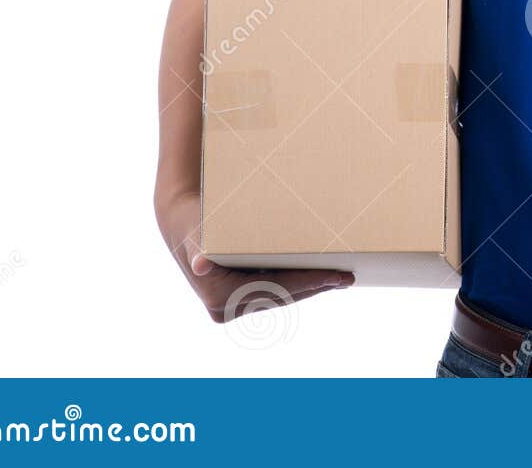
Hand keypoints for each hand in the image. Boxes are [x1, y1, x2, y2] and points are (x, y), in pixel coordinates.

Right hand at [156, 189, 354, 323]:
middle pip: (282, 297)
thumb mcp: (198, 233)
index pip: (276, 291)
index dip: (309, 283)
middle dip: (316, 287)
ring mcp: (232, 308)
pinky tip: (321, 278)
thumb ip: (200, 249)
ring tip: (339, 278)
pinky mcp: (239, 301)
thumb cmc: (195, 222)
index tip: (336, 277)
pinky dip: (299, 285)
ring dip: (311, 288)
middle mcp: (224, 309)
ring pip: (281, 298)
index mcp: (219, 297)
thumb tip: (201, 265)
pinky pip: (275, 293)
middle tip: (348, 278)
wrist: (183, 224)